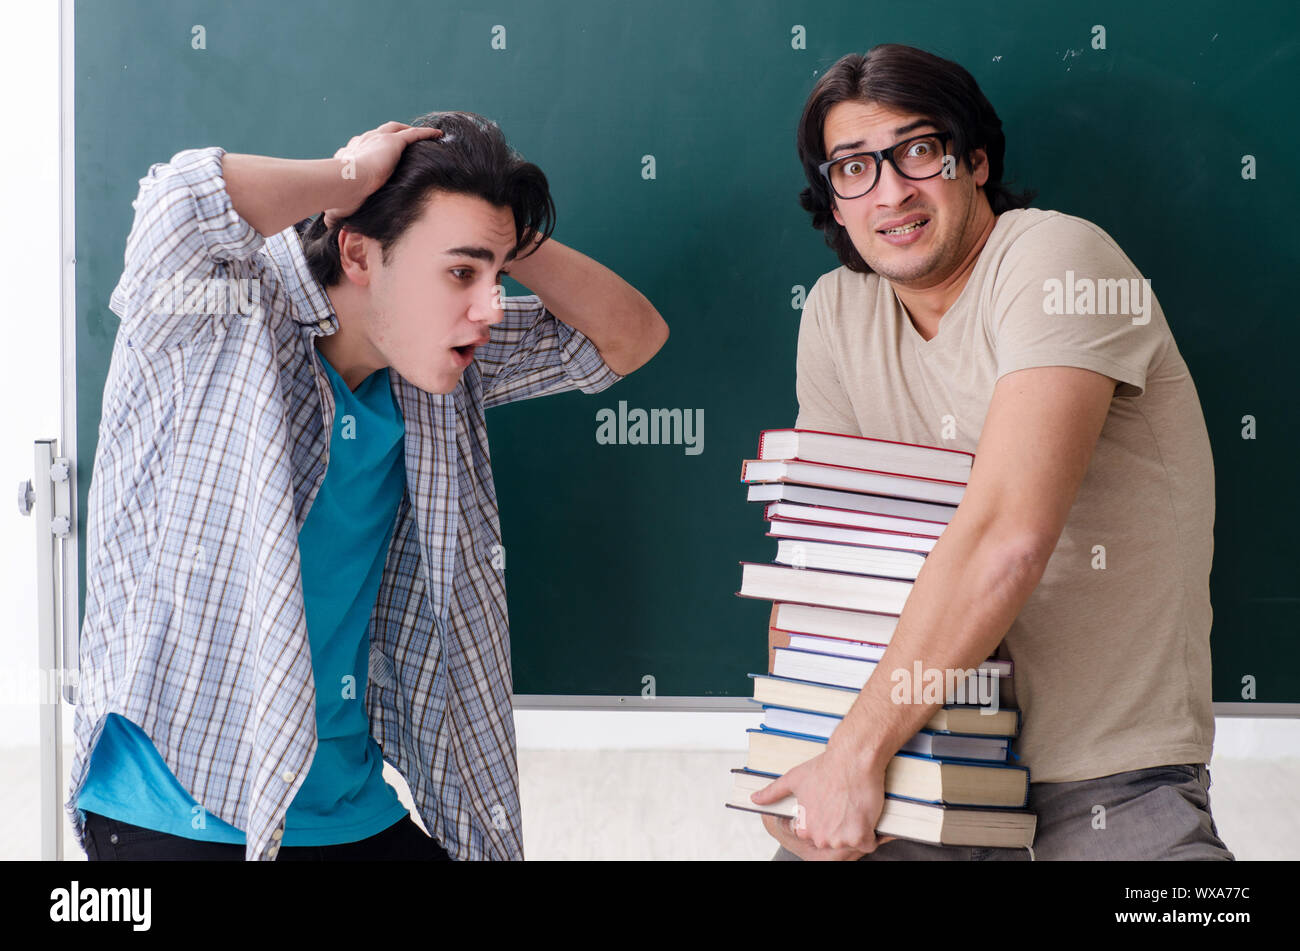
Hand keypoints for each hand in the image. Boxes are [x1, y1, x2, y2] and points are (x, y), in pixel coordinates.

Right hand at [322, 121, 442, 226]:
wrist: (345, 183)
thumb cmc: (338, 197)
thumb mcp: (337, 206)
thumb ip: (336, 214)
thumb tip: (328, 226)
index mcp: (346, 157)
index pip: (355, 149)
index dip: (364, 151)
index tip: (371, 157)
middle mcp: (360, 144)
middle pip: (375, 135)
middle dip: (385, 136)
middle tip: (398, 140)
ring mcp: (376, 140)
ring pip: (394, 129)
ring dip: (406, 130)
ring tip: (418, 134)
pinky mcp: (391, 142)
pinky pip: (412, 134)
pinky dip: (425, 133)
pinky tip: (437, 134)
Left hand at [751, 743, 896, 859]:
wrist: (853, 759)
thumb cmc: (826, 767)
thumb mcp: (793, 779)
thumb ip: (773, 793)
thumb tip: (755, 799)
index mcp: (805, 828)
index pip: (816, 835)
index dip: (825, 820)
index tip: (831, 807)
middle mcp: (821, 837)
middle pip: (834, 840)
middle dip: (840, 827)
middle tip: (844, 806)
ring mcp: (840, 838)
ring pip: (851, 842)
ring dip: (855, 830)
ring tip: (854, 808)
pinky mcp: (860, 835)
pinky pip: (868, 843)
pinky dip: (870, 832)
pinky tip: (865, 814)